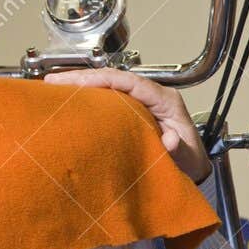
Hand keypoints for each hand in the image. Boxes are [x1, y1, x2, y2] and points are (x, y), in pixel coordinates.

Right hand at [44, 68, 209, 183]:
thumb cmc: (192, 163)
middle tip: (53, 83)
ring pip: (109, 85)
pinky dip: (89, 97)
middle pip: (114, 78)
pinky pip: (109, 98)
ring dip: (82, 85)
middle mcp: (154, 95)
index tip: (76, 82)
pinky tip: (70, 100)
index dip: (101, 79)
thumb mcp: (188, 159)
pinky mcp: (134, 110)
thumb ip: (179, 150)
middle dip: (83, 78)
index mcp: (166, 100)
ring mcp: (143, 101)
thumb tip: (169, 140)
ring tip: (54, 88)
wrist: (195, 170)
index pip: (129, 81)